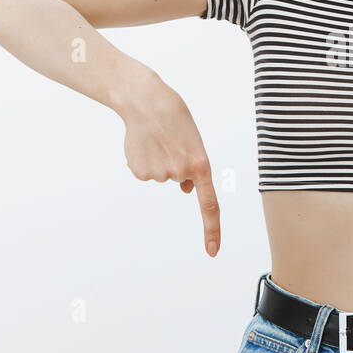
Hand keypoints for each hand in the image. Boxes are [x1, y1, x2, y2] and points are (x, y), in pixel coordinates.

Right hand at [115, 73, 220, 256]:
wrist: (145, 100)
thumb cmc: (173, 118)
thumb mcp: (192, 141)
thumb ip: (194, 168)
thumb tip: (188, 190)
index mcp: (201, 165)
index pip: (210, 205)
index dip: (212, 230)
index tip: (212, 252)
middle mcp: (181, 173)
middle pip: (180, 181)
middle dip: (176, 165)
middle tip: (171, 141)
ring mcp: (160, 175)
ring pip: (161, 176)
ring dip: (159, 161)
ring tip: (157, 140)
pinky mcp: (140, 172)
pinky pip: (146, 173)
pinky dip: (144, 162)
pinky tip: (143, 144)